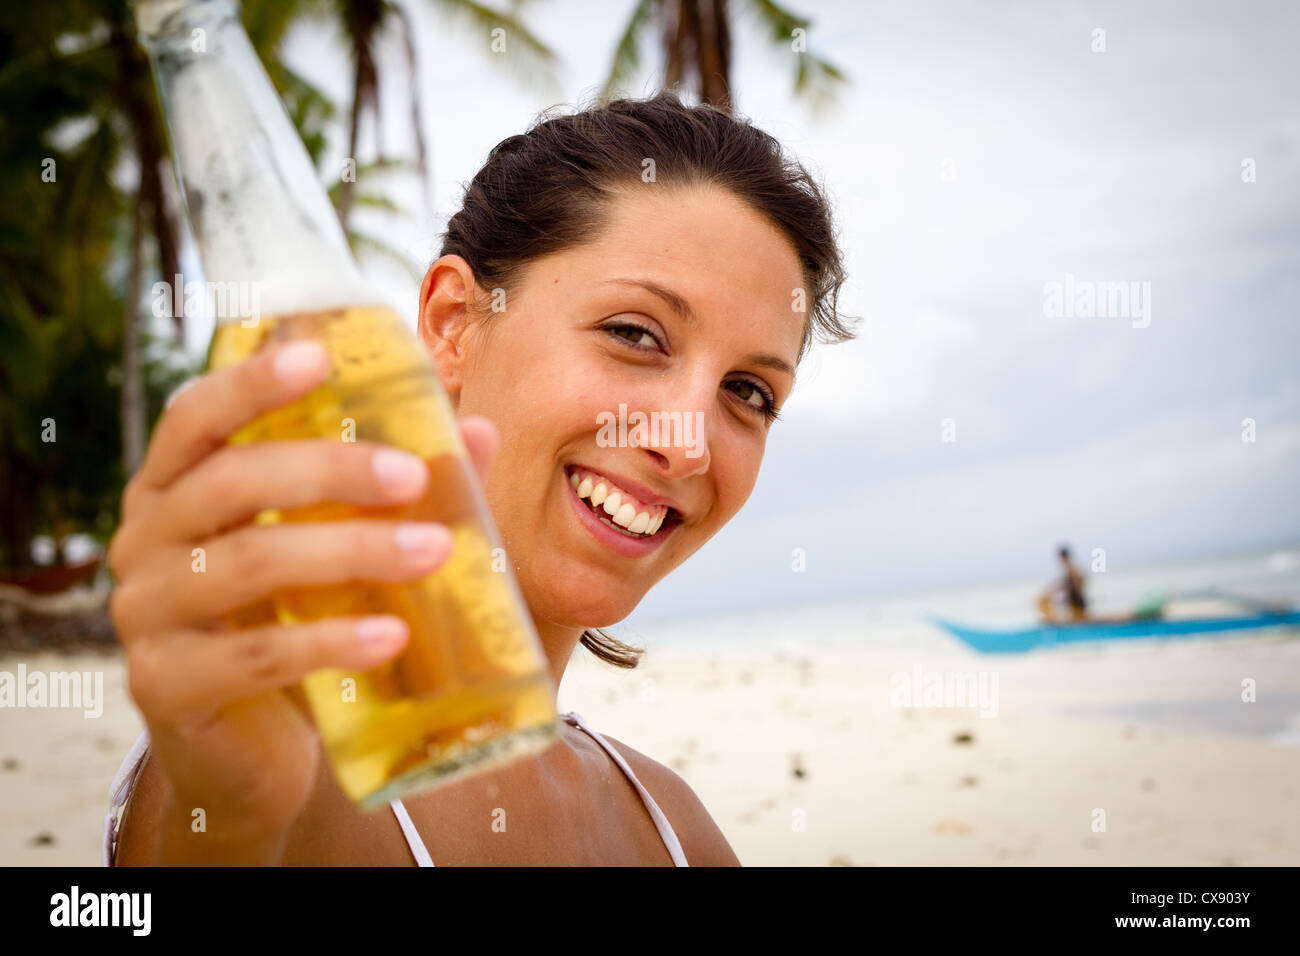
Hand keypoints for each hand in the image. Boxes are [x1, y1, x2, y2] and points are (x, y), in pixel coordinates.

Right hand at [108, 341, 498, 845]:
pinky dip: (330, 641)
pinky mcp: (167, 686)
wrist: (252, 748)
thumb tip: (477, 432)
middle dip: (330, 470)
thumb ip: (394, 487)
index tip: (319, 358)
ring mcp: (146, 613)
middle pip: (231, 482)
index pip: (195, 416)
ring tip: (434, 552)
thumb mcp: (332, 544)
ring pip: (248, 565)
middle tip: (415, 477)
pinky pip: (254, 656)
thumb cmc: (293, 620)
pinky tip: (392, 636)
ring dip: (350, 552)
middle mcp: (146, 538)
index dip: (249, 383)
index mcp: (176, 486)